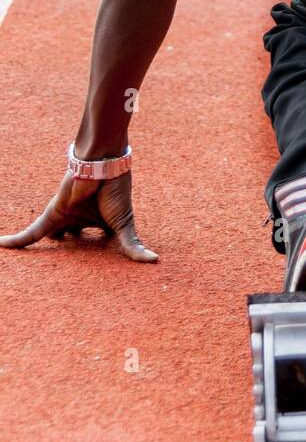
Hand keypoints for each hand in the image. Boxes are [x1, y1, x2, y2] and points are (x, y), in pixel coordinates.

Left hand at [0, 170, 157, 261]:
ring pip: (51, 239)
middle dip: (69, 252)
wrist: (103, 165)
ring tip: (31, 269)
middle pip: (71, 242)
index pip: (95, 246)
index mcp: (100, 225)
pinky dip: (16, 242)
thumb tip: (154, 261)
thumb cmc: (116, 190)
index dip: (95, 259)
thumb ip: (132, 245)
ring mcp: (65, 218)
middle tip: (63, 271)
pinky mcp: (52, 214)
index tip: (98, 277)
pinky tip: (1, 246)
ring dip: (45, 248)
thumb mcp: (123, 225)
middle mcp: (81, 221)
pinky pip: (31, 233)